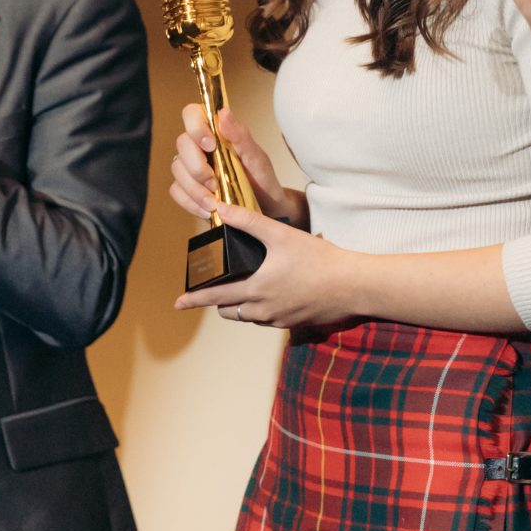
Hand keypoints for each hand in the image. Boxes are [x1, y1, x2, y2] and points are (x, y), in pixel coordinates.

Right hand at [168, 104, 305, 227]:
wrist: (266, 208)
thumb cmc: (261, 178)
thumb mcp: (256, 157)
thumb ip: (240, 135)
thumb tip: (224, 112)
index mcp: (215, 132)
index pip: (192, 114)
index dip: (195, 127)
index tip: (211, 145)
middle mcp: (199, 146)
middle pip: (182, 144)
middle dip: (197, 166)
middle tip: (215, 182)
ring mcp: (191, 167)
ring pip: (177, 170)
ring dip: (195, 189)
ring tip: (214, 202)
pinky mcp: (187, 188)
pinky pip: (177, 192)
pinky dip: (190, 202)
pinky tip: (207, 209)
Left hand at [175, 205, 357, 328]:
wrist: (352, 286)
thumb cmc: (319, 259)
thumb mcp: (281, 234)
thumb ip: (248, 221)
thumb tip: (220, 208)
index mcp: (255, 289)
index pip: (215, 296)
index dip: (194, 299)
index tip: (177, 302)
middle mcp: (263, 309)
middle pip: (228, 311)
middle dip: (217, 303)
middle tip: (212, 292)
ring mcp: (279, 319)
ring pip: (247, 317)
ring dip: (239, 307)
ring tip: (242, 290)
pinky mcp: (295, 322)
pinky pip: (268, 320)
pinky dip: (261, 310)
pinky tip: (270, 296)